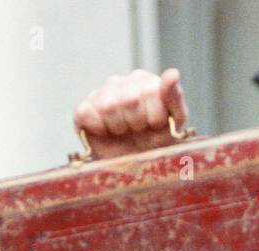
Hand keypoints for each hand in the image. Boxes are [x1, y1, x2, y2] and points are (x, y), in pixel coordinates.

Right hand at [73, 67, 188, 159]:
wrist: (135, 169)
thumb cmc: (156, 144)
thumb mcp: (174, 123)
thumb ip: (175, 97)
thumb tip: (173, 73)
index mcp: (144, 81)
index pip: (150, 90)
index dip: (155, 116)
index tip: (155, 125)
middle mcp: (120, 82)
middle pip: (129, 97)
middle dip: (137, 122)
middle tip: (138, 131)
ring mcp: (100, 94)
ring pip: (109, 106)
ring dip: (119, 127)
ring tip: (124, 133)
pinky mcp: (83, 110)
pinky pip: (88, 114)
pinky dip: (100, 129)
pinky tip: (107, 133)